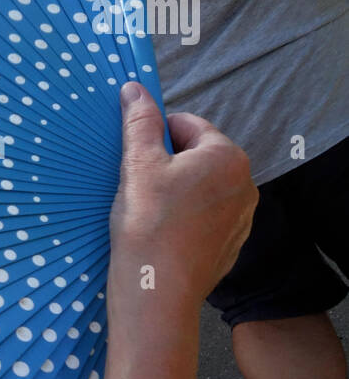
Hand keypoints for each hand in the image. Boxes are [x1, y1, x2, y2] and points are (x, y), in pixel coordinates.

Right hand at [107, 82, 256, 309]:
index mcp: (227, 156)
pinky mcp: (231, 243)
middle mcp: (246, 183)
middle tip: (137, 185)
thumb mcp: (138, 165)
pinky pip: (205, 217)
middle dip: (166, 164)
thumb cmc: (147, 224)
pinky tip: (161, 232)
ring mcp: (242, 217)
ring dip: (175, 191)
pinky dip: (184, 217)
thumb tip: (135, 89)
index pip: (186, 125)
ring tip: (148, 211)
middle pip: (196, 156)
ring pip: (200, 187)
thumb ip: (140, 122)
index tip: (133, 157)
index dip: (154, 135)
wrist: (157, 290)